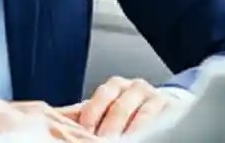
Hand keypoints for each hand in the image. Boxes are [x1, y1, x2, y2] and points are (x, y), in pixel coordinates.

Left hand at [62, 77, 187, 136]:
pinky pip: (159, 120)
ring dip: (131, 132)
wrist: (165, 107)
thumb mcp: (106, 109)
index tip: (84, 132)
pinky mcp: (171, 108)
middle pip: (120, 109)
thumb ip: (84, 112)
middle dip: (109, 129)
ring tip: (121, 142)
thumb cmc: (127, 111)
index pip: (101, 98)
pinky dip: (149, 130)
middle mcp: (135, 87)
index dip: (92, 116)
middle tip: (101, 141)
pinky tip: (141, 138)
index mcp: (115, 86)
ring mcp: (155, 97)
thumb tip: (53, 116)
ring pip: (141, 116)